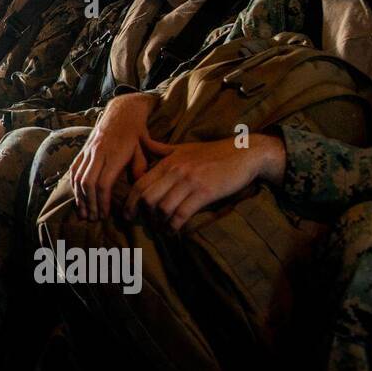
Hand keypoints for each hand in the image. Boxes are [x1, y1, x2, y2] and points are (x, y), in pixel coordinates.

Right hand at [67, 93, 156, 219]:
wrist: (123, 110)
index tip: (105, 214)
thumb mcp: (144, 149)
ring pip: (78, 177)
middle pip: (88, 183)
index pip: (103, 183)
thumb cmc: (137, 132)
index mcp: (114, 154)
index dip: (102, 201)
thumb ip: (139, 168)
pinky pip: (74, 169)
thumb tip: (138, 188)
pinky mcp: (83, 149)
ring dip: (79, 197)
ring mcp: (88, 150)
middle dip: (89, 203)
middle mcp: (98, 153)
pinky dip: (73, 185)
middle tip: (93, 218)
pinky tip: (77, 196)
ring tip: (83, 212)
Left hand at [123, 133, 285, 232]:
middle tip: (142, 225)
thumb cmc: (213, 152)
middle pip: (147, 197)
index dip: (130, 202)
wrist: (244, 153)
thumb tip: (141, 140)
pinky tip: (173, 230)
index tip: (127, 214)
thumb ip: (161, 149)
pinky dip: (174, 226)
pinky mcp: (205, 192)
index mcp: (167, 162)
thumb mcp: (184, 147)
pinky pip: (182, 213)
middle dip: (141, 215)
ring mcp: (189, 181)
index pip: (139, 184)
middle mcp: (175, 171)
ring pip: (163, 207)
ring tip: (161, 229)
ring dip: (159, 223)